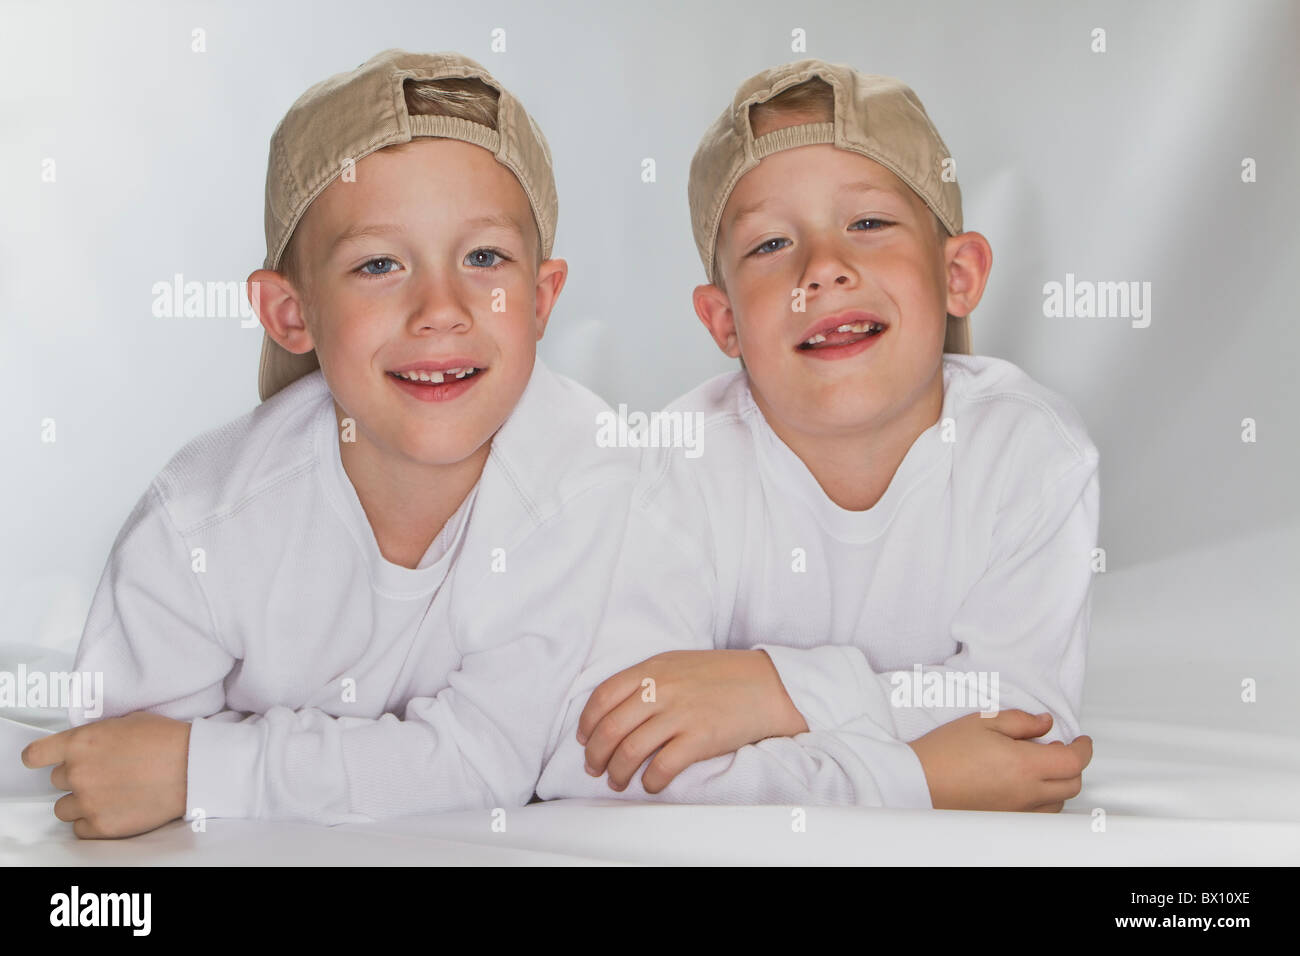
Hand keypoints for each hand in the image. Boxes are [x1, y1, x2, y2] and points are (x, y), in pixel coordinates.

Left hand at [22, 711, 190, 837]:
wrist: (194, 766)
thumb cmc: (168, 740)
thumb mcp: (128, 721)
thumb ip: (98, 735)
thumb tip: (90, 746)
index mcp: (81, 742)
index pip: (35, 755)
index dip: (39, 758)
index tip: (43, 760)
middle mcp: (78, 773)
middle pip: (57, 780)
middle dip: (78, 776)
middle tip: (106, 773)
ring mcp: (88, 801)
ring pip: (64, 808)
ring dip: (81, 802)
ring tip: (110, 794)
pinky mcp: (102, 826)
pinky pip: (80, 829)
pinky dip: (94, 822)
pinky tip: (116, 808)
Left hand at [578, 649, 808, 792]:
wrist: (768, 684)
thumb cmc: (721, 675)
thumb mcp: (677, 664)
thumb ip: (647, 680)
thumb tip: (615, 708)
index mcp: (653, 669)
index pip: (603, 696)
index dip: (587, 722)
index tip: (584, 738)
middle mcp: (662, 690)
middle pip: (611, 728)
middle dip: (595, 754)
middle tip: (594, 768)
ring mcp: (681, 714)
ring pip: (630, 750)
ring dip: (618, 772)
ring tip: (618, 781)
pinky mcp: (700, 738)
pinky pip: (663, 766)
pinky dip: (650, 781)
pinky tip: (650, 784)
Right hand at [907, 710, 1091, 811]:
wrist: (919, 781)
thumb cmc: (945, 751)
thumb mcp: (983, 721)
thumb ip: (1020, 721)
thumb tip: (1044, 724)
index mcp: (1025, 765)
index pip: (1074, 762)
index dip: (1084, 749)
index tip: (1080, 740)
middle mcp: (1027, 793)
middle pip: (1072, 784)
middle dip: (1073, 764)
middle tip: (1058, 748)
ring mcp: (1017, 810)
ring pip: (1058, 802)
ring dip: (1059, 783)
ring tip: (1040, 767)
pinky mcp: (1005, 819)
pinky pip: (1039, 814)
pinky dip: (1044, 800)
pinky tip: (1027, 786)